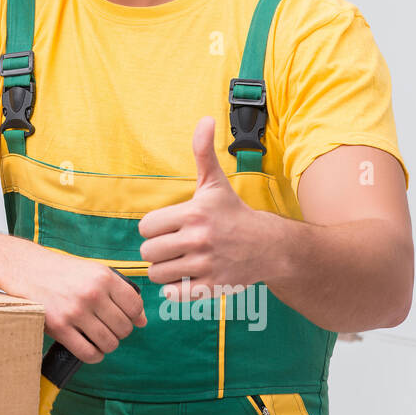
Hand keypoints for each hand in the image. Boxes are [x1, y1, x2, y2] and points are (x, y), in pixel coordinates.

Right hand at [0, 245, 146, 363]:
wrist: (25, 269)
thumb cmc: (62, 272)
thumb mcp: (93, 272)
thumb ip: (119, 292)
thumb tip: (143, 321)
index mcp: (104, 277)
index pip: (135, 307)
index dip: (134, 317)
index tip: (124, 317)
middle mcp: (92, 294)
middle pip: (124, 328)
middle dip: (119, 332)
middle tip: (107, 327)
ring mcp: (76, 312)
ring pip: (109, 343)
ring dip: (107, 345)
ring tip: (97, 337)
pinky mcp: (60, 328)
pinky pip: (89, 353)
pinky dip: (94, 356)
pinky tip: (89, 347)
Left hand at [138, 115, 275, 301]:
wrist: (269, 246)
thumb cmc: (233, 213)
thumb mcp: (215, 183)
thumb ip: (203, 152)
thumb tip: (205, 119)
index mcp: (194, 214)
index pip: (146, 227)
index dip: (153, 228)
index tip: (167, 228)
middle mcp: (199, 240)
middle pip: (148, 253)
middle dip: (155, 251)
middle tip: (170, 248)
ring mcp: (205, 265)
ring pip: (158, 275)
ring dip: (163, 271)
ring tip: (177, 263)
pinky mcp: (212, 287)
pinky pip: (174, 295)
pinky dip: (174, 291)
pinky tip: (184, 280)